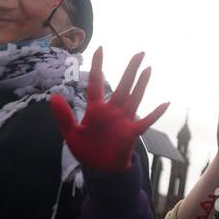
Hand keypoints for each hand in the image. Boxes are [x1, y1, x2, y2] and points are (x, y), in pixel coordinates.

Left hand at [50, 47, 167, 172]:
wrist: (99, 170)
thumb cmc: (86, 150)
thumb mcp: (70, 133)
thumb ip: (63, 116)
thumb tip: (53, 96)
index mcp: (95, 109)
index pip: (96, 83)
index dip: (97, 66)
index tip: (100, 49)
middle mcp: (111, 111)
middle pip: (123, 86)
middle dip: (130, 69)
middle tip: (140, 52)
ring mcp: (123, 120)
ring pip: (134, 98)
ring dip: (141, 84)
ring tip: (148, 69)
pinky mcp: (131, 133)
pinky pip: (145, 121)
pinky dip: (155, 113)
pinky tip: (165, 103)